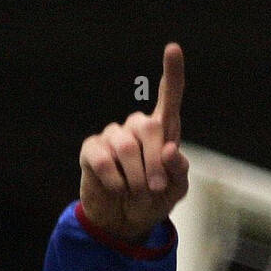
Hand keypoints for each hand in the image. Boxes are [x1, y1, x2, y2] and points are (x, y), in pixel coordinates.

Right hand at [78, 43, 188, 243]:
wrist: (124, 222)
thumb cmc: (153, 201)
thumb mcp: (175, 192)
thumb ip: (179, 172)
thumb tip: (170, 149)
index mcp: (163, 132)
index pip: (169, 98)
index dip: (172, 74)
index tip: (173, 49)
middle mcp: (136, 127)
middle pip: (150, 127)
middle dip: (157, 164)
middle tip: (157, 188)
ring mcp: (113, 136)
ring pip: (127, 147)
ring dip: (137, 179)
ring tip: (138, 194)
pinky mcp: (92, 149)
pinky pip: (104, 160)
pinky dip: (116, 182)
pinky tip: (118, 189)